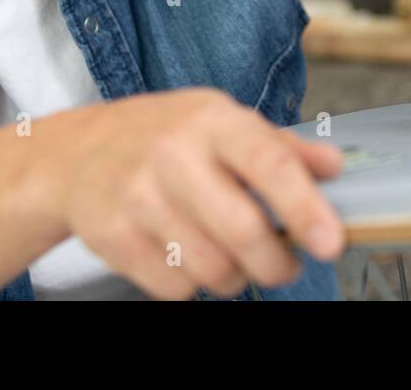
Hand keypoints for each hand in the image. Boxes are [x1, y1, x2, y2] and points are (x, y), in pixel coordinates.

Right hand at [56, 87, 343, 299]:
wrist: (76, 153)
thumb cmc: (164, 136)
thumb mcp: (221, 122)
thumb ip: (282, 146)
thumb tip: (334, 166)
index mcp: (211, 121)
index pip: (268, 164)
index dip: (305, 207)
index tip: (330, 242)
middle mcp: (173, 155)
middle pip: (242, 231)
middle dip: (277, 263)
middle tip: (285, 266)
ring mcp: (138, 197)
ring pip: (212, 269)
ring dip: (235, 277)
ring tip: (230, 256)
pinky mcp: (113, 238)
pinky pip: (176, 289)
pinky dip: (194, 286)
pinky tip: (188, 256)